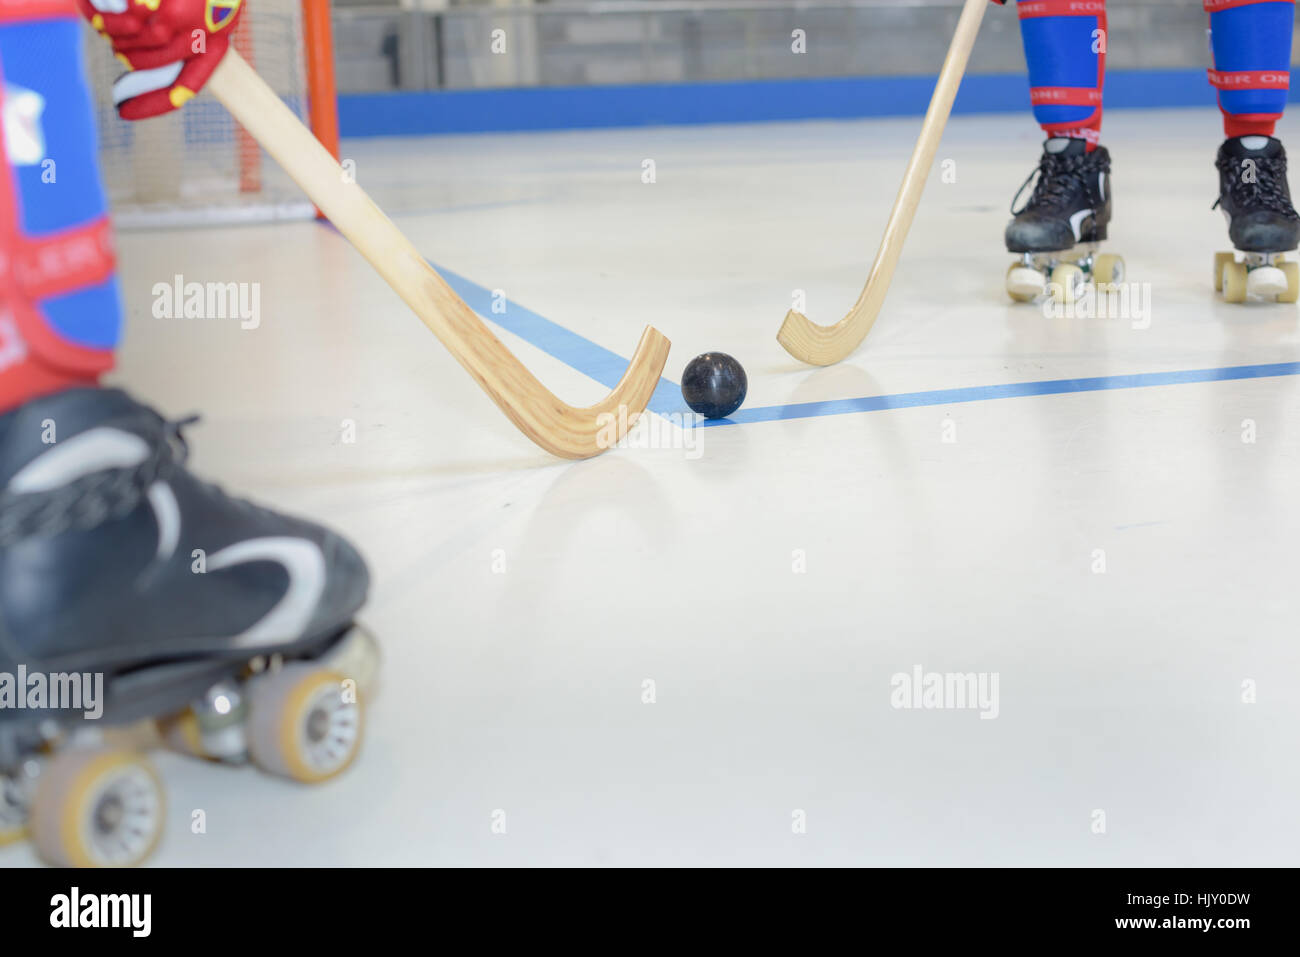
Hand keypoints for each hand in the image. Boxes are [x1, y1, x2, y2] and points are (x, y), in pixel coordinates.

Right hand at [78, 0, 245, 119]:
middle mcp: (195, 37)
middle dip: (122, 51)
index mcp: (212, 45)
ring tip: (108, 15)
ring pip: (128, 40)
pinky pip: (119, 18)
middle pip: (142, 63)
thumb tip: (142, 62)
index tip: (124, 112)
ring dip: (110, 29)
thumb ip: (187, 40)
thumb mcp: (208, 14)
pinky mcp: (157, 4)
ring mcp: (175, 18)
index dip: (151, 103)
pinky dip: (103, 12)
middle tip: (114, 36)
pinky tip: (104, 4)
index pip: (181, 88)